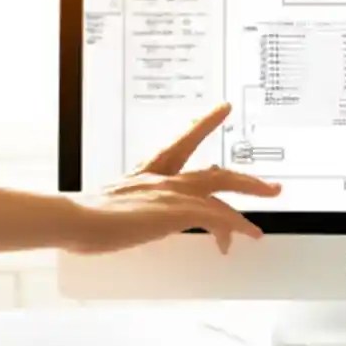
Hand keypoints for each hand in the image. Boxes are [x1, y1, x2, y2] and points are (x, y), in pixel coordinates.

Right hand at [72, 103, 279, 254]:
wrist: (76, 219)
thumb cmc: (82, 219)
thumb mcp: (109, 208)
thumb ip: (124, 211)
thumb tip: (122, 225)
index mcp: (147, 173)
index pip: (181, 142)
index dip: (203, 124)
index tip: (221, 109)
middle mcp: (163, 177)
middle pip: (215, 171)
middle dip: (245, 179)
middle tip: (269, 186)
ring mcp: (172, 191)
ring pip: (224, 188)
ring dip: (250, 199)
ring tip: (264, 218)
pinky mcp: (178, 209)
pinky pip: (219, 216)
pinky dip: (235, 226)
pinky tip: (244, 237)